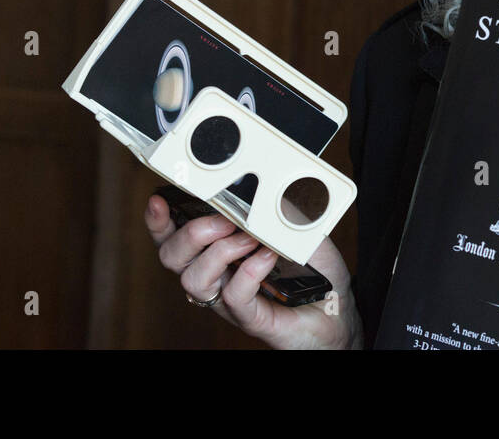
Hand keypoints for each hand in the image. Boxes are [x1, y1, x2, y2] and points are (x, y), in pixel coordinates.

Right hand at [145, 194, 362, 348]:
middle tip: (222, 220)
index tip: (159, 200)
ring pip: (194, 280)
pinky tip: (268, 256)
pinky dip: (250, 271)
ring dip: (220, 251)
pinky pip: (235, 297)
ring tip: (249, 238)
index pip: (174, 238)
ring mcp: (231, 301)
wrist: (339, 306)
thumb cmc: (313, 267)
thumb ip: (270, 203)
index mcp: (219, 252)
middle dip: (190, 233)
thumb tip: (252, 181)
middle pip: (173, 258)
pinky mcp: (252, 318)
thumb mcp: (292, 222)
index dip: (159, 221)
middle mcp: (218, 277)